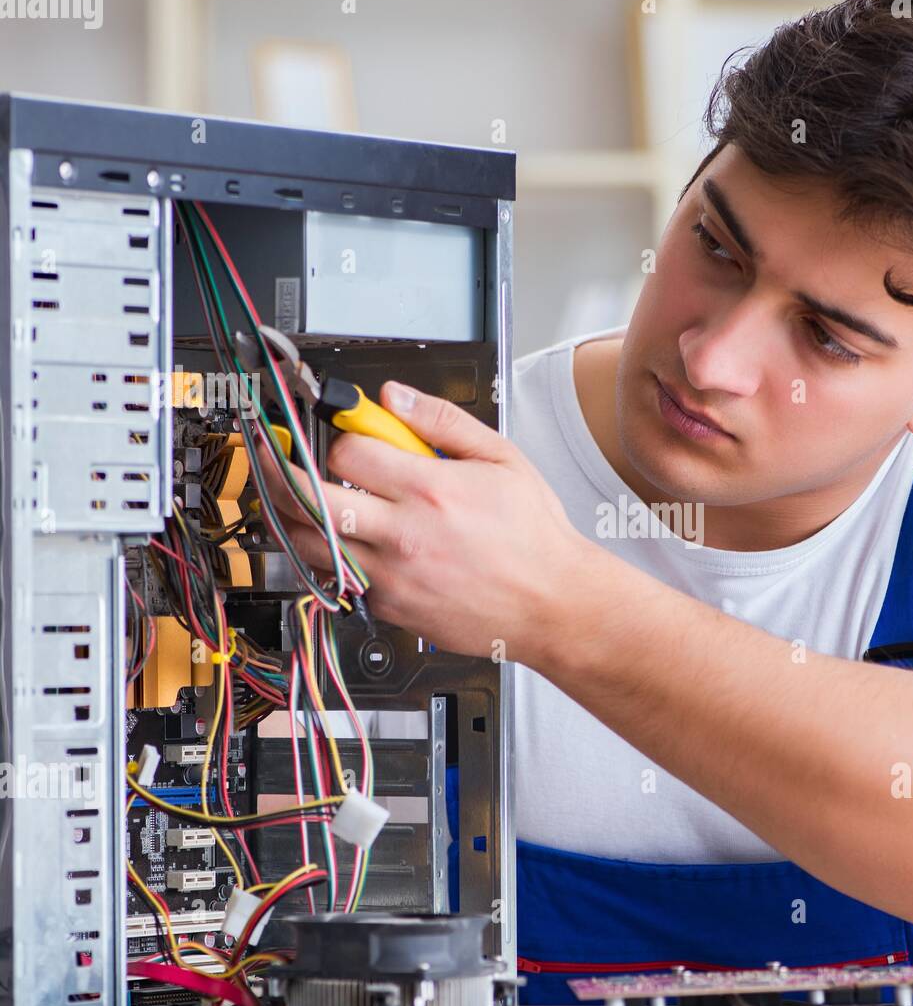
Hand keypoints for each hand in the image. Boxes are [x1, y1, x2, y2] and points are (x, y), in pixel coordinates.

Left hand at [257, 381, 589, 664]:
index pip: (346, 452)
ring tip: (297, 496)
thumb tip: (394, 398)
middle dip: (275, 467)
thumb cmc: (534, 537)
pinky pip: (340, 577)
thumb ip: (442, 422)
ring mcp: (392, 577)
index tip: (343, 434)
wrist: (552, 605)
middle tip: (268, 453)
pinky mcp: (391, 607)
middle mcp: (403, 536)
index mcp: (430, 490)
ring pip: (310, 543)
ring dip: (294, 515)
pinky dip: (332, 555)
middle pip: (307, 498)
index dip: (338, 437)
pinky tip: (346, 539)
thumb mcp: (502, 458)